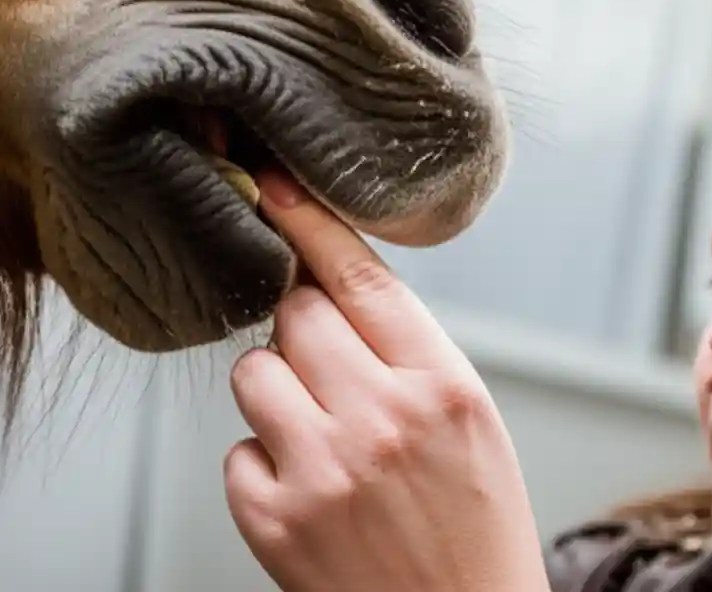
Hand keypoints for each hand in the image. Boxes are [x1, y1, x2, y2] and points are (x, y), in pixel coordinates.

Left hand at [222, 168, 550, 591]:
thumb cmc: (475, 526)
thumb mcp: (471, 424)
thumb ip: (409, 352)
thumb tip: (333, 287)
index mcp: (443, 387)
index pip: (362, 278)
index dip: (310, 222)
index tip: (273, 186)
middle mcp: (382, 420)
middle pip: (295, 314)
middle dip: (301, 329)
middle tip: (327, 371)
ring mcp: (323, 472)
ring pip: (253, 373)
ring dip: (275, 392)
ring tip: (318, 437)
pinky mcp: (275, 522)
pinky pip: (236, 452)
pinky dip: (263, 465)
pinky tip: (307, 493)